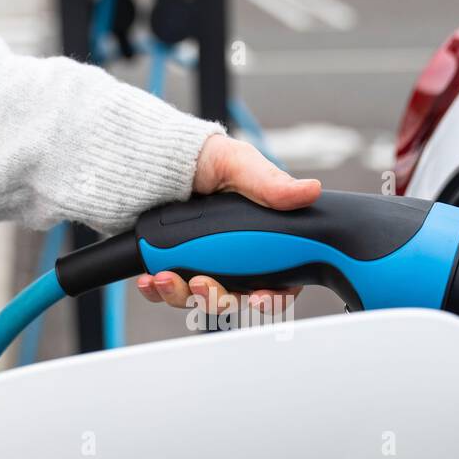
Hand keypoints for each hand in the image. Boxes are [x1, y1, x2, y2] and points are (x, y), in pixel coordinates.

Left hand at [135, 134, 320, 313]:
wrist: (160, 158)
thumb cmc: (208, 159)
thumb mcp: (241, 165)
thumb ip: (271, 184)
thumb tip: (310, 191)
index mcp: (262, 242)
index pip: (279, 284)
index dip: (273, 298)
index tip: (260, 297)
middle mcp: (235, 262)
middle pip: (235, 300)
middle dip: (217, 299)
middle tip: (202, 284)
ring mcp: (203, 268)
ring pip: (198, 300)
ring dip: (181, 296)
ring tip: (165, 279)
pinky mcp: (173, 268)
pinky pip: (166, 292)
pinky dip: (156, 291)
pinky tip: (148, 280)